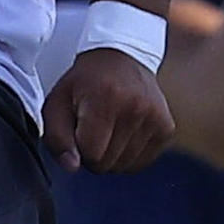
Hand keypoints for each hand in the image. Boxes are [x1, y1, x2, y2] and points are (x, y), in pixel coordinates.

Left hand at [39, 48, 172, 173]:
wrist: (122, 56)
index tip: (78, 130)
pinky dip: (128, 155)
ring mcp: (155, 119)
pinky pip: (142, 163)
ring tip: (108, 129)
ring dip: (111, 156)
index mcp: (105, 100)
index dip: (78, 148)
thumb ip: (57, 137)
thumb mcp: (58, 101)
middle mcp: (135, 109)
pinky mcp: (166, 127)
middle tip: (92, 128)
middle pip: (107, 163)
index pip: (91, 154)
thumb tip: (72, 167)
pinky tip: (123, 133)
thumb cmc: (85, 81)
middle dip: (93, 154)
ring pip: (124, 166)